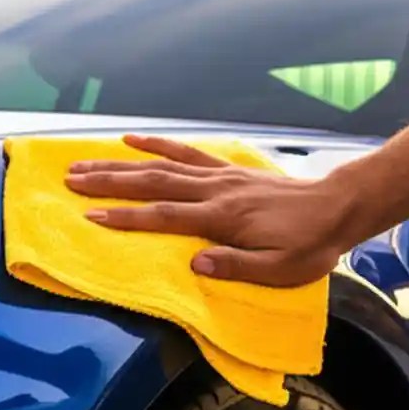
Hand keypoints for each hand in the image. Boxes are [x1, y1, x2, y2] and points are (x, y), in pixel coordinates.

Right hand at [65, 135, 367, 286]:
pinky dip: (157, 144)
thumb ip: (237, 267)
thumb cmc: (309, 245)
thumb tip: (195, 264)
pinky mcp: (226, 170)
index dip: (126, 217)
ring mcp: (219, 176)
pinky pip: (185, 152)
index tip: (91, 216)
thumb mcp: (280, 270)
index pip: (164, 216)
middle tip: (70, 181)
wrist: (338, 208)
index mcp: (222, 218)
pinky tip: (132, 140)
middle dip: (108, 182)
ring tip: (84, 163)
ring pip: (160, 165)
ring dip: (120, 164)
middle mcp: (214, 191)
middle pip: (151, 183)